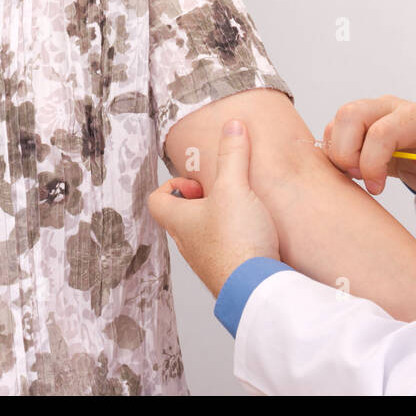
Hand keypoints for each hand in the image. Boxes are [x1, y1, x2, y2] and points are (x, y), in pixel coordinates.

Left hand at [147, 119, 279, 296]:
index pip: (157, 200)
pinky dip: (237, 238)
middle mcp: (188, 244)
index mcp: (179, 221)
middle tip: (225, 191)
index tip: (198, 180)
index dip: (172, 185)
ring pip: (205, 234)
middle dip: (202, 199)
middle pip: (182, 216)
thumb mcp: (234, 187)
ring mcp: (207, 261)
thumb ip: (233, 155)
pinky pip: (226, 250)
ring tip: (244, 208)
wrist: (257, 288)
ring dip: (221, 219)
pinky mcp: (229, 272)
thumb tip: (232, 126)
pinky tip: (258, 232)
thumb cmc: (237, 242)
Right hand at [323, 95, 415, 197]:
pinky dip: (334, 151)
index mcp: (414, 117)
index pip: (381, 132)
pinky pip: (332, 129)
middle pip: (351, 116)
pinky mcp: (355, 120)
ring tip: (356, 173)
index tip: (376, 187)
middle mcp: (388, 107)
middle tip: (360, 177)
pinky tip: (352, 168)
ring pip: (337, 121)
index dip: (372, 162)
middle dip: (347, 153)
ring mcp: (369, 110)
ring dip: (338, 152)